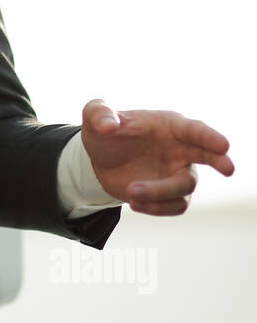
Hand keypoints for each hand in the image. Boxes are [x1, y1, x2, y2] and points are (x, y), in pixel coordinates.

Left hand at [80, 99, 233, 215]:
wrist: (97, 159)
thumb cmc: (104, 131)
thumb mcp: (94, 117)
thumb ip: (99, 114)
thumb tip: (108, 125)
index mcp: (169, 126)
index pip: (194, 129)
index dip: (209, 137)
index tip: (224, 145)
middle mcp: (179, 149)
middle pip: (208, 157)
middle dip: (220, 161)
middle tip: (229, 168)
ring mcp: (175, 172)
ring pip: (183, 189)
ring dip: (160, 194)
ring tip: (131, 193)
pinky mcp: (167, 194)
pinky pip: (172, 206)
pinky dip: (156, 208)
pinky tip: (134, 203)